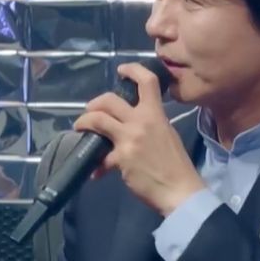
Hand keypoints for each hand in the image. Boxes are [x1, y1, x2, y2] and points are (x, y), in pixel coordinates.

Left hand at [72, 63, 204, 215]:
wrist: (180, 190)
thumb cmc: (176, 165)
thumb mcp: (167, 135)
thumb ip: (150, 124)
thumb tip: (131, 124)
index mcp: (156, 114)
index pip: (147, 82)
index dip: (132, 70)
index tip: (121, 70)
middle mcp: (141, 121)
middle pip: (109, 100)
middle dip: (94, 104)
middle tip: (90, 112)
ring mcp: (129, 139)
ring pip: (97, 120)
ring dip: (83, 123)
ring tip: (80, 129)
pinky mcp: (120, 158)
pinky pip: (100, 157)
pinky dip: (96, 164)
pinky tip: (96, 172)